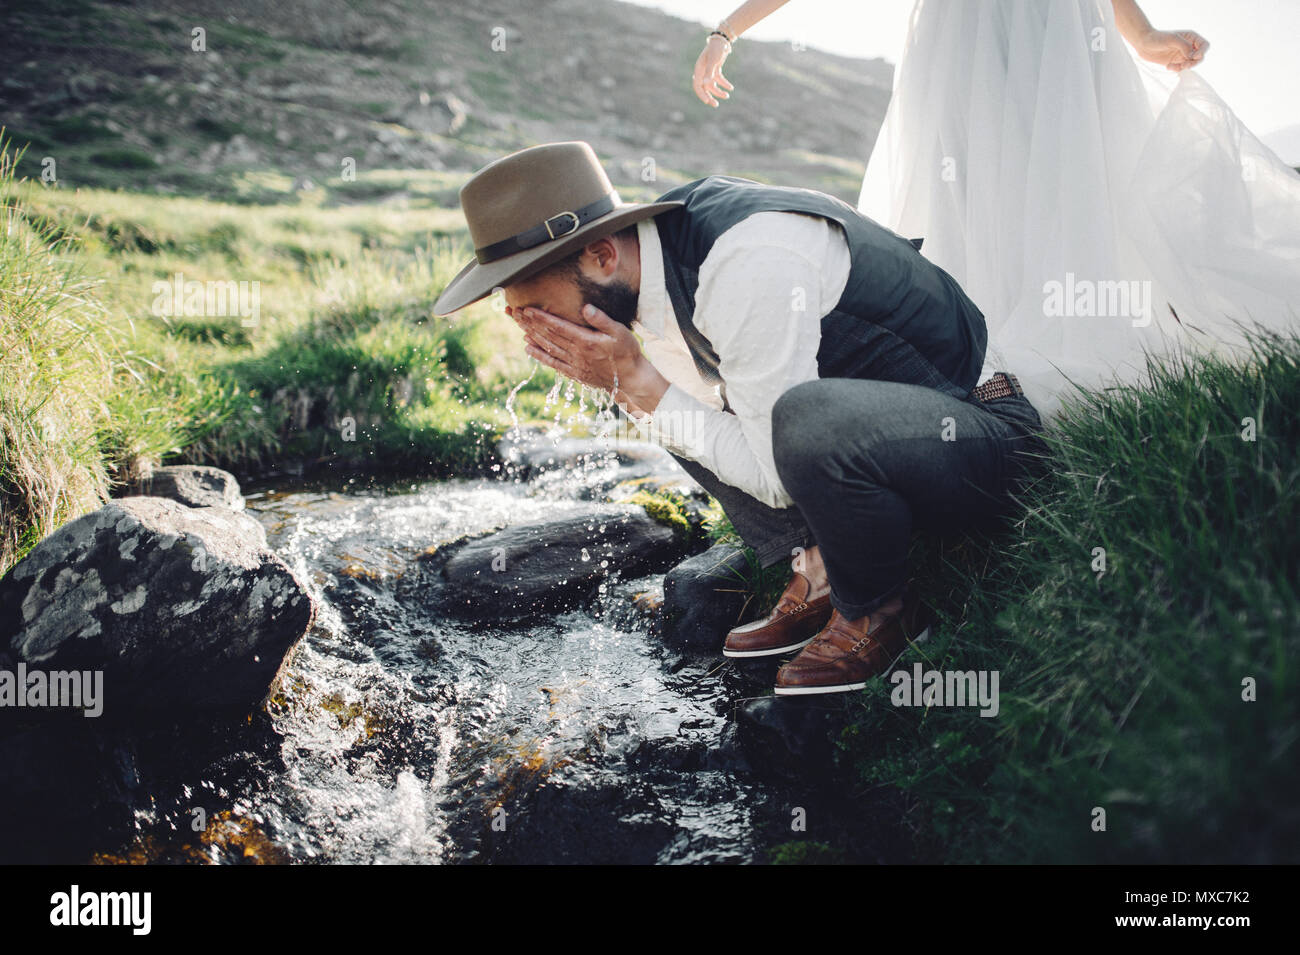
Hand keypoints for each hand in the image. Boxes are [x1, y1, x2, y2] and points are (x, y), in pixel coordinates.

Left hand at [514, 304, 667, 410]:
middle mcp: (576, 354)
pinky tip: (528, 347)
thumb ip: (602, 320)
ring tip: (518, 325)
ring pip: (548, 348)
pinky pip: (552, 363)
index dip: (541, 318)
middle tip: (515, 313)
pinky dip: (539, 355)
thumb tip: (586, 308)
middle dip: (530, 324)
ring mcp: (574, 365)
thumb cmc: (627, 352)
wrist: (631, 379)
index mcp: (586, 341)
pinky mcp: (574, 373)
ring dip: (532, 336)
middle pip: (548, 336)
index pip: (558, 327)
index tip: (527, 309)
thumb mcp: (620, 332)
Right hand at [692, 35, 734, 106]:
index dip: (701, 94)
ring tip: (727, 96)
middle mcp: (702, 72)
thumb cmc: (716, 49)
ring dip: (719, 92)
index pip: (697, 86)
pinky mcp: (715, 70)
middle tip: (715, 105)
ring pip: (712, 86)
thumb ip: (709, 72)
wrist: (722, 40)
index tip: (707, 101)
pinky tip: (731, 88)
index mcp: (699, 70)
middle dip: (709, 97)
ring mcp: (709, 71)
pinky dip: (724, 84)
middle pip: (704, 88)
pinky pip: (719, 81)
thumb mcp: (713, 60)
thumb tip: (705, 84)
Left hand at [1136, 29, 1208, 71]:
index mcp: (1191, 37)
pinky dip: (1176, 69)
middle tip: (1185, 65)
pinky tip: (1168, 67)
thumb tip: (1192, 56)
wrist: (1143, 44)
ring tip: (1176, 67)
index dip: (1202, 52)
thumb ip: (1184, 46)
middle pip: (1199, 57)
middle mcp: (1188, 46)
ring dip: (1185, 67)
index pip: (1204, 45)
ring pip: (1190, 64)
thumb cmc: (1158, 38)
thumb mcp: (1172, 39)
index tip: (1194, 56)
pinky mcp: (1174, 62)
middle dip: (1194, 62)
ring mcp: (1182, 55)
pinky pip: (1180, 68)